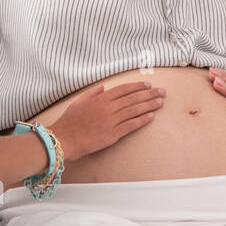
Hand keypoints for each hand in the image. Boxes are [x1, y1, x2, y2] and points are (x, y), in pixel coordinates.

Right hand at [48, 82, 163, 159]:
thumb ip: (92, 93)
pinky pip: (131, 125)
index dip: (138, 86)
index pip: (124, 89)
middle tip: (162, 92)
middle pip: (133, 98)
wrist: (63, 139)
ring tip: (161, 102)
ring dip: (150, 105)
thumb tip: (103, 87)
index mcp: (100, 99)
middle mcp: (107, 107)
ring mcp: (110, 121)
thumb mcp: (78, 102)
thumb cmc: (68, 122)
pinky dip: (142, 120)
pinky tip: (151, 116)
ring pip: (135, 110)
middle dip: (150, 94)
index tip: (148, 85)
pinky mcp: (112, 134)